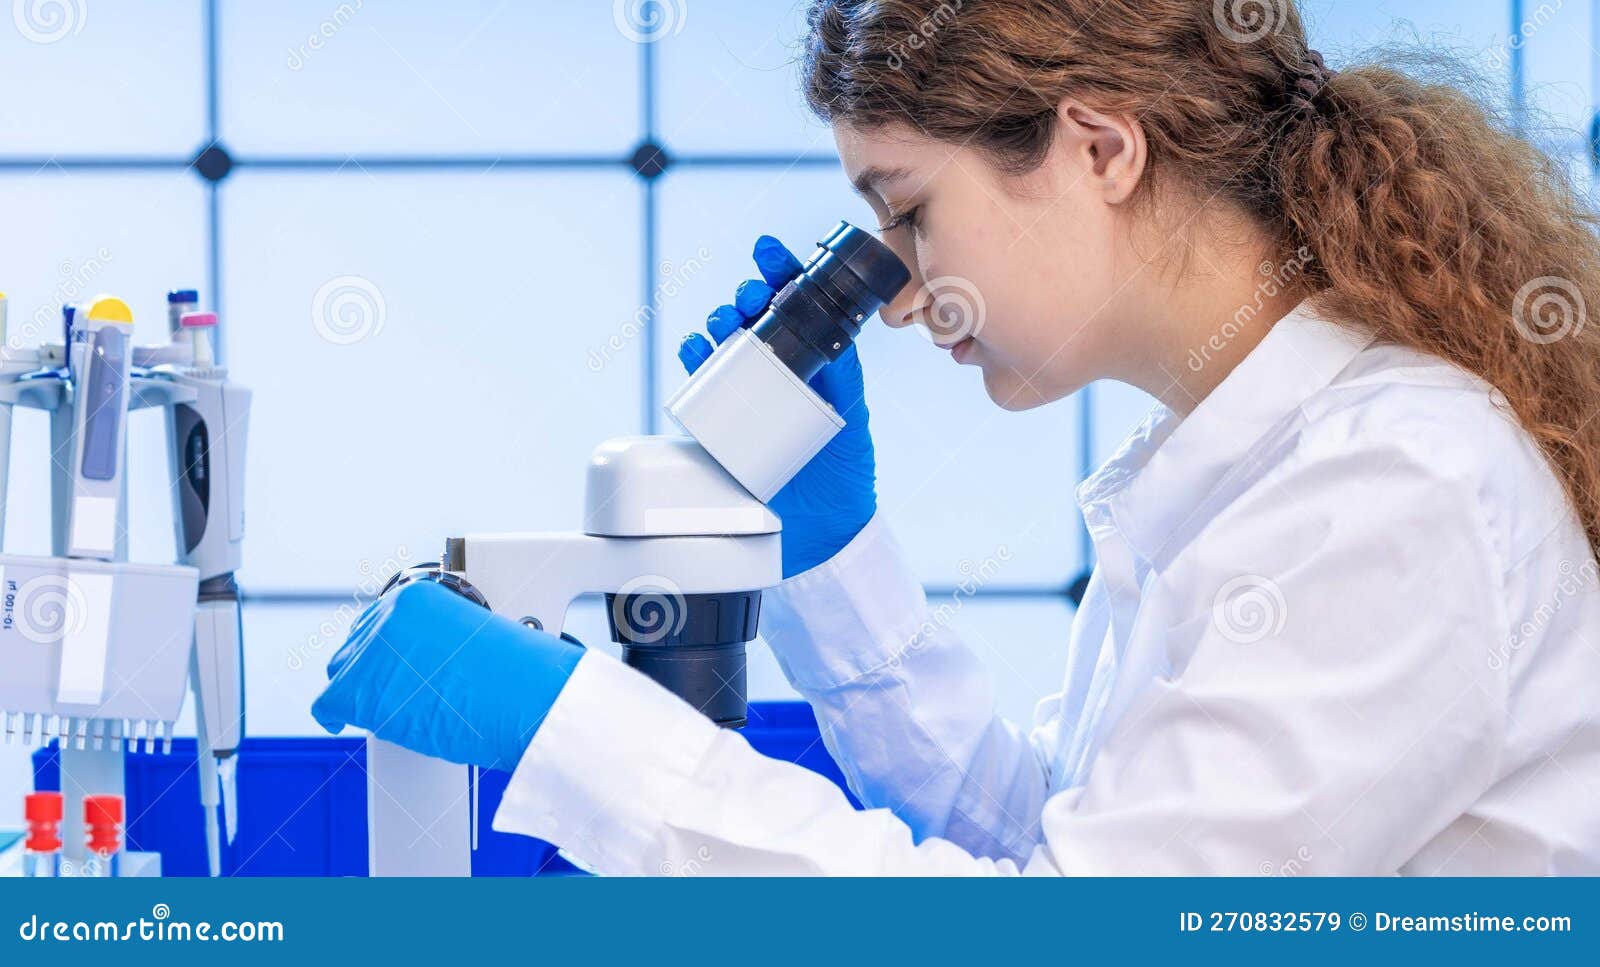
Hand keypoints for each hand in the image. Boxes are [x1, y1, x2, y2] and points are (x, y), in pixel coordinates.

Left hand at [311, 581, 584, 772]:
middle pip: (357, 643)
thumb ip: (437, 642)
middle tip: (389, 690)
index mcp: (417, 595)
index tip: (388, 665)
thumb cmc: (513, 675)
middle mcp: (388, 614)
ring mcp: (370, 650)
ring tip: (384, 708)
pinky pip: (328, 704)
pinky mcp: (358, 687)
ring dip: (357, 690)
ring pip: (342, 671)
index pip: (380, 620)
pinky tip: (339, 723)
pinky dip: (333, 716)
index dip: (384, 650)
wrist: (525, 697)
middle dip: (368, 668)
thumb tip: (423, 666)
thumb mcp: (472, 640)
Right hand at [678, 235, 877, 577]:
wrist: (821, 529)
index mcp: (811, 360)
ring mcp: (745, 394)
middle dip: (747, 296)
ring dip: (718, 321)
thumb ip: (844, 378)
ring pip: (723, 342)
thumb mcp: (851, 414)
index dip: (780, 274)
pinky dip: (693, 359)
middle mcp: (776, 370)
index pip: (793, 305)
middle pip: (753, 317)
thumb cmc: (845, 470)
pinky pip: (700, 382)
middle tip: (750, 296)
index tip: (769, 254)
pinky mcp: (720, 422)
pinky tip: (695, 349)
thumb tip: (832, 336)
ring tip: (723, 322)